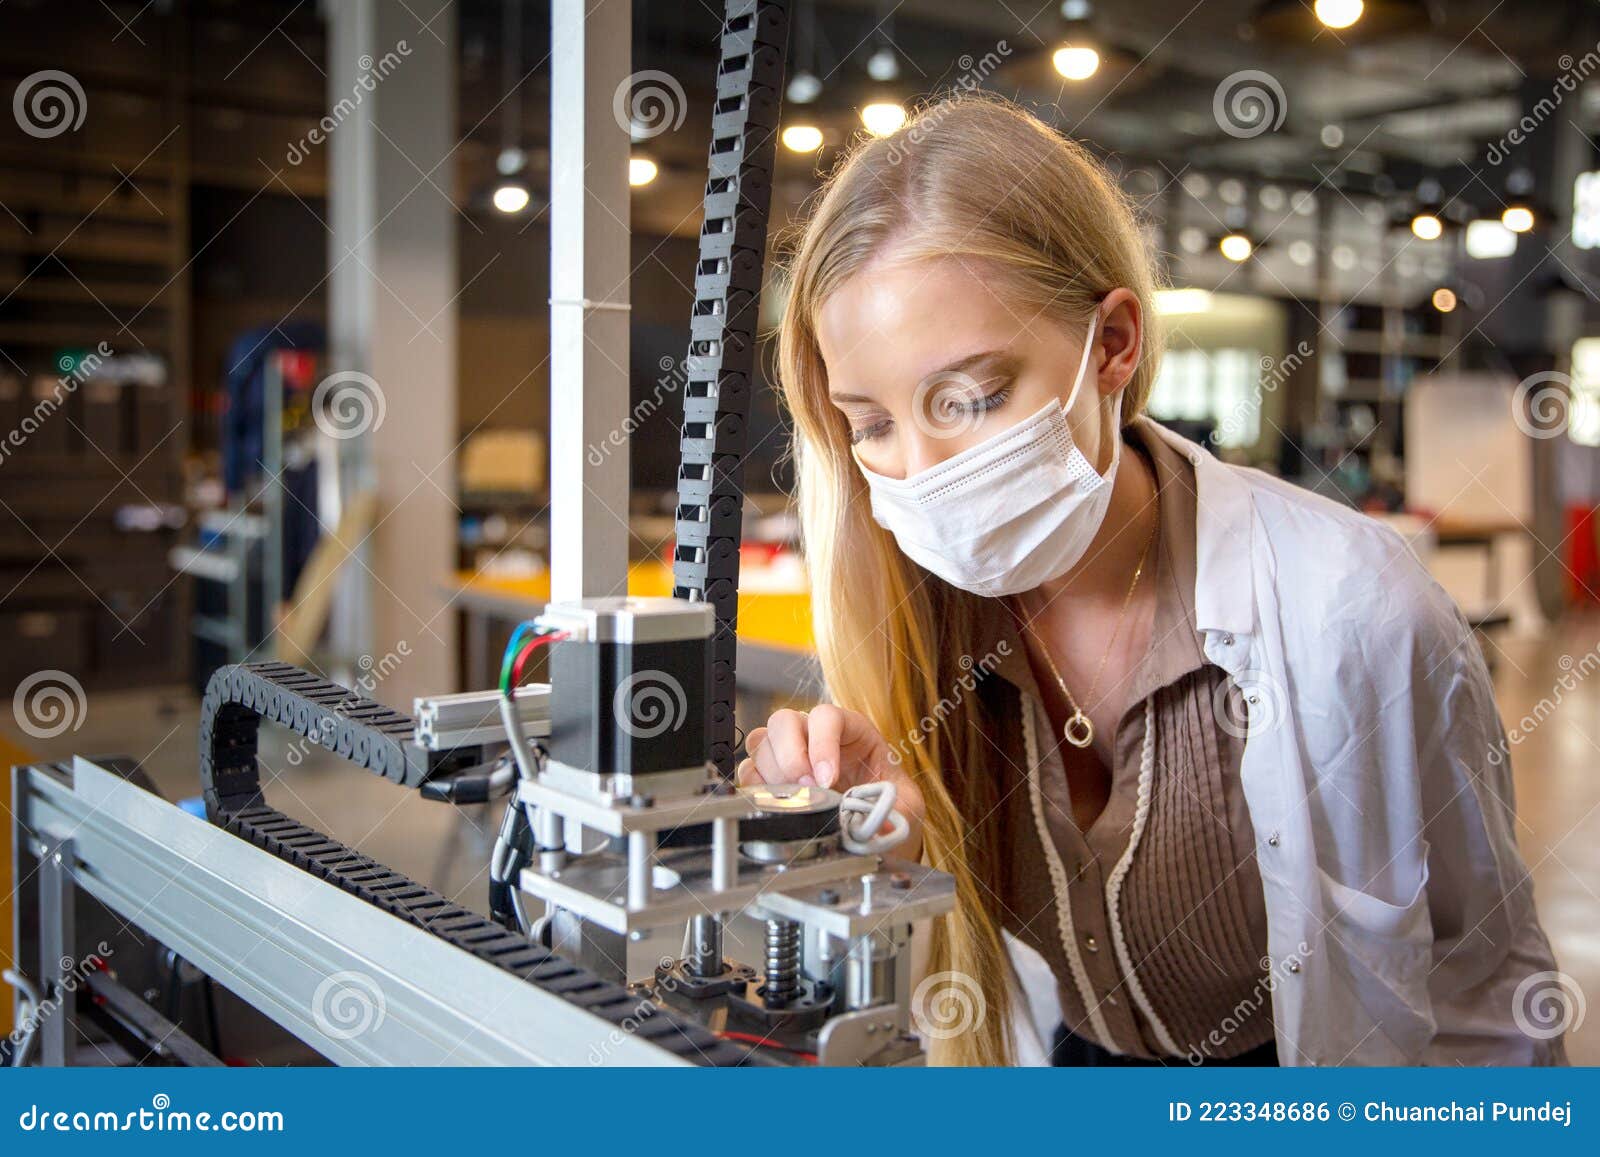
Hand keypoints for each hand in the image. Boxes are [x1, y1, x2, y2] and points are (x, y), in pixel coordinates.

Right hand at [737, 705, 923, 858]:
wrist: (880, 828)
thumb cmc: (891, 807)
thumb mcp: (906, 806)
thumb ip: (895, 811)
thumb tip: (873, 827)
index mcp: (851, 730)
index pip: (827, 717)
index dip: (822, 744)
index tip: (828, 779)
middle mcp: (815, 736)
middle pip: (784, 721)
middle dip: (790, 755)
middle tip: (805, 788)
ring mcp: (790, 754)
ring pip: (762, 742)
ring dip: (773, 773)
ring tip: (794, 800)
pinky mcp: (771, 778)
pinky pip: (749, 771)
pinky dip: (756, 787)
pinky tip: (776, 803)